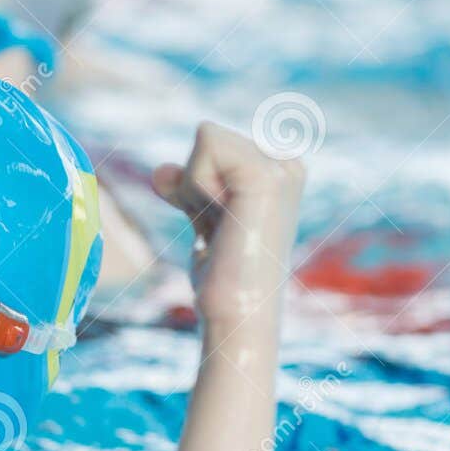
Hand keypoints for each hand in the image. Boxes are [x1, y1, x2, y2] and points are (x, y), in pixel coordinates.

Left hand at [152, 123, 304, 332]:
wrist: (236, 313)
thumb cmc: (223, 275)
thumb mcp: (204, 217)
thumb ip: (189, 186)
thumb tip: (161, 171)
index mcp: (282, 169)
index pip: (210, 142)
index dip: (199, 184)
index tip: (219, 224)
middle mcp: (288, 163)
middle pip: (207, 137)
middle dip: (197, 184)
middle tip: (220, 231)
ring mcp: (281, 168)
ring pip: (205, 139)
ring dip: (197, 190)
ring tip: (223, 231)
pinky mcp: (265, 176)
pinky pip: (206, 144)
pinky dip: (197, 187)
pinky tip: (220, 224)